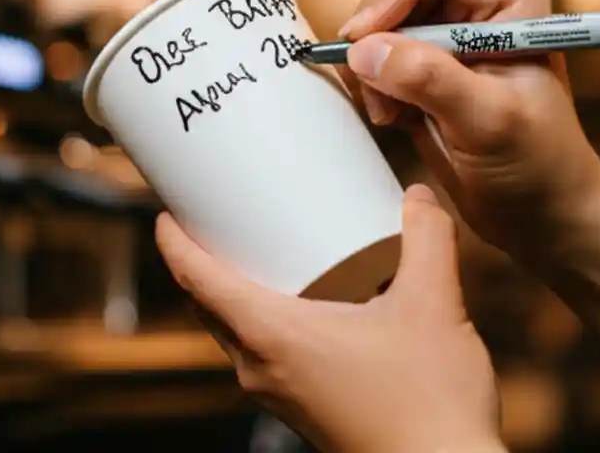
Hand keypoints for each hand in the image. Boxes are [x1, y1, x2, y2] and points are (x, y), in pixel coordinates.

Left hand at [157, 185, 501, 452]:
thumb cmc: (429, 402)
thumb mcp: (435, 305)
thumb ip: (428, 240)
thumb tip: (417, 192)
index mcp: (273, 336)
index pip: (197, 281)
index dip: (173, 242)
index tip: (165, 211)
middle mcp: (261, 368)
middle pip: (207, 305)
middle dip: (200, 261)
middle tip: (212, 217)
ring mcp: (277, 393)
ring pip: (232, 332)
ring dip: (230, 292)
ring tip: (254, 252)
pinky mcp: (298, 407)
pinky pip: (257, 353)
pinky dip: (257, 319)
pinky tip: (296, 302)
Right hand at [337, 0, 599, 259]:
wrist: (543, 217)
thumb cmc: (539, 167)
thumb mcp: (490, 121)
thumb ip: (430, 79)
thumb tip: (364, 49)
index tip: (370, 35)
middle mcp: (470, 5)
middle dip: (376, 34)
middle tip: (383, 90)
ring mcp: (441, 38)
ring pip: (372, 22)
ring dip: (370, 69)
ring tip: (395, 115)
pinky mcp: (418, 71)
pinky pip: (369, 57)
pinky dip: (370, 88)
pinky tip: (397, 121)